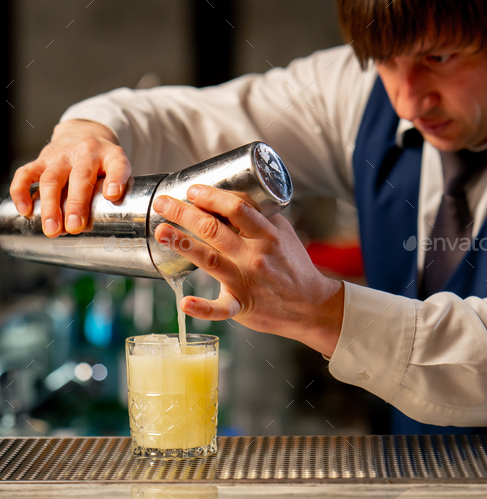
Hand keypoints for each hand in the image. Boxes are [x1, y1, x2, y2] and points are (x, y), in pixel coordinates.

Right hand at [9, 119, 130, 236]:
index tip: (113, 195)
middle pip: (79, 177)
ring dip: (50, 206)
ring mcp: (60, 156)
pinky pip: (25, 173)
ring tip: (52, 229)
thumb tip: (105, 216)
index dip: (116, 180)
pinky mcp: (41, 160)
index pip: (117, 165)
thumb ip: (116, 189)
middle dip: (76, 204)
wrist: (84, 135)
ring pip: (51, 178)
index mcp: (110, 155)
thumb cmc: (102, 162)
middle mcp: (84, 152)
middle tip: (75, 228)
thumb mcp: (118, 170)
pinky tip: (25, 211)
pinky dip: (21, 192)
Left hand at [152, 185, 344, 355]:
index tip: (192, 189)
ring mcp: (247, 281)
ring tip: (161, 231)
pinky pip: (221, 309)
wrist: (312, 305)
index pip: (237, 208)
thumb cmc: (294, 266)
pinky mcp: (243, 306)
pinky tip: (185, 303)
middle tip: (163, 202)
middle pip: (215, 229)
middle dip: (185, 212)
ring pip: (210, 260)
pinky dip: (202, 308)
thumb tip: (229, 197)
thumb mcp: (283, 234)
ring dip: (183, 244)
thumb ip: (259, 217)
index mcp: (267, 235)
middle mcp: (255, 256)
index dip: (211, 196)